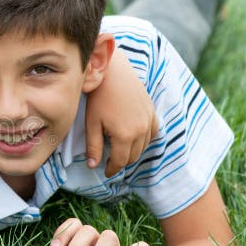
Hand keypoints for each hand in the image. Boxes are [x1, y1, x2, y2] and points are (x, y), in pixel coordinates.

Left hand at [85, 51, 157, 175]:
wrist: (113, 72)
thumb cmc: (99, 97)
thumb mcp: (92, 123)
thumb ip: (94, 146)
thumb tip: (93, 166)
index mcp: (124, 135)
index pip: (120, 161)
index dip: (112, 169)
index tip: (105, 172)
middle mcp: (141, 131)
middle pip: (133, 156)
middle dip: (121, 162)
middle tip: (110, 162)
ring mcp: (149, 121)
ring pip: (144, 146)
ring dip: (133, 152)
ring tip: (120, 151)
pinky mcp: (152, 112)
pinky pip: (153, 133)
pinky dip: (145, 140)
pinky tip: (135, 138)